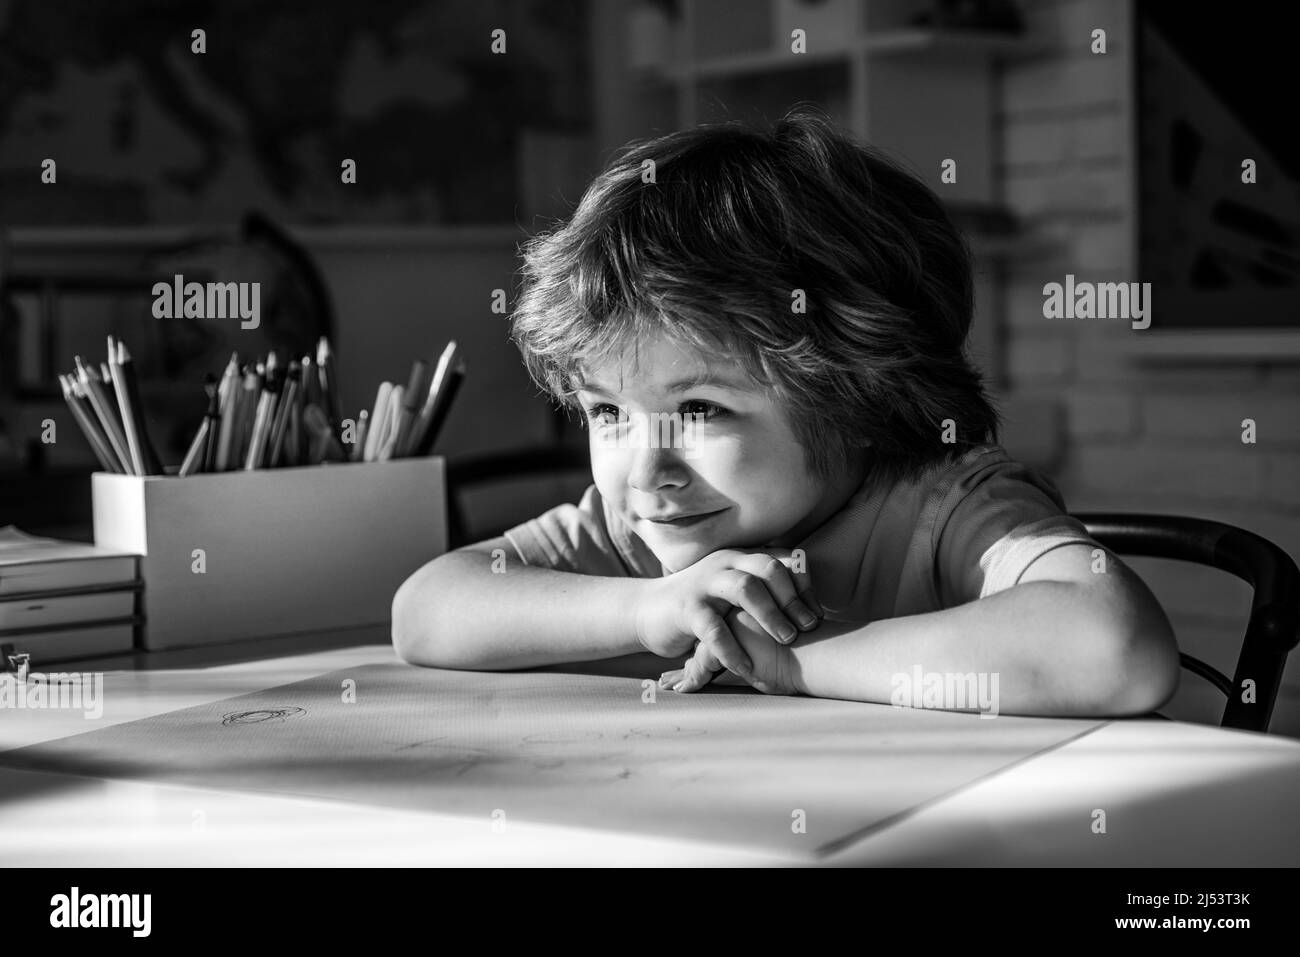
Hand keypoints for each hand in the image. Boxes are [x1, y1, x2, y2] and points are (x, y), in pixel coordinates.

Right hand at [634, 547, 821, 680]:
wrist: (648, 610)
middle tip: (808, 627)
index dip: (805, 586)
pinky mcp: (686, 608)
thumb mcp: (734, 593)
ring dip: (771, 614)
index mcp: (740, 558)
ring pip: (745, 588)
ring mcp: (704, 583)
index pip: (782, 560)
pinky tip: (747, 668)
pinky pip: (714, 628)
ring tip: (787, 640)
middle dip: (793, 598)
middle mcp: (725, 563)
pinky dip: (734, 650)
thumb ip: (763, 594)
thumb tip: (809, 611)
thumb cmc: (702, 606)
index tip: (818, 615)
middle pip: (768, 568)